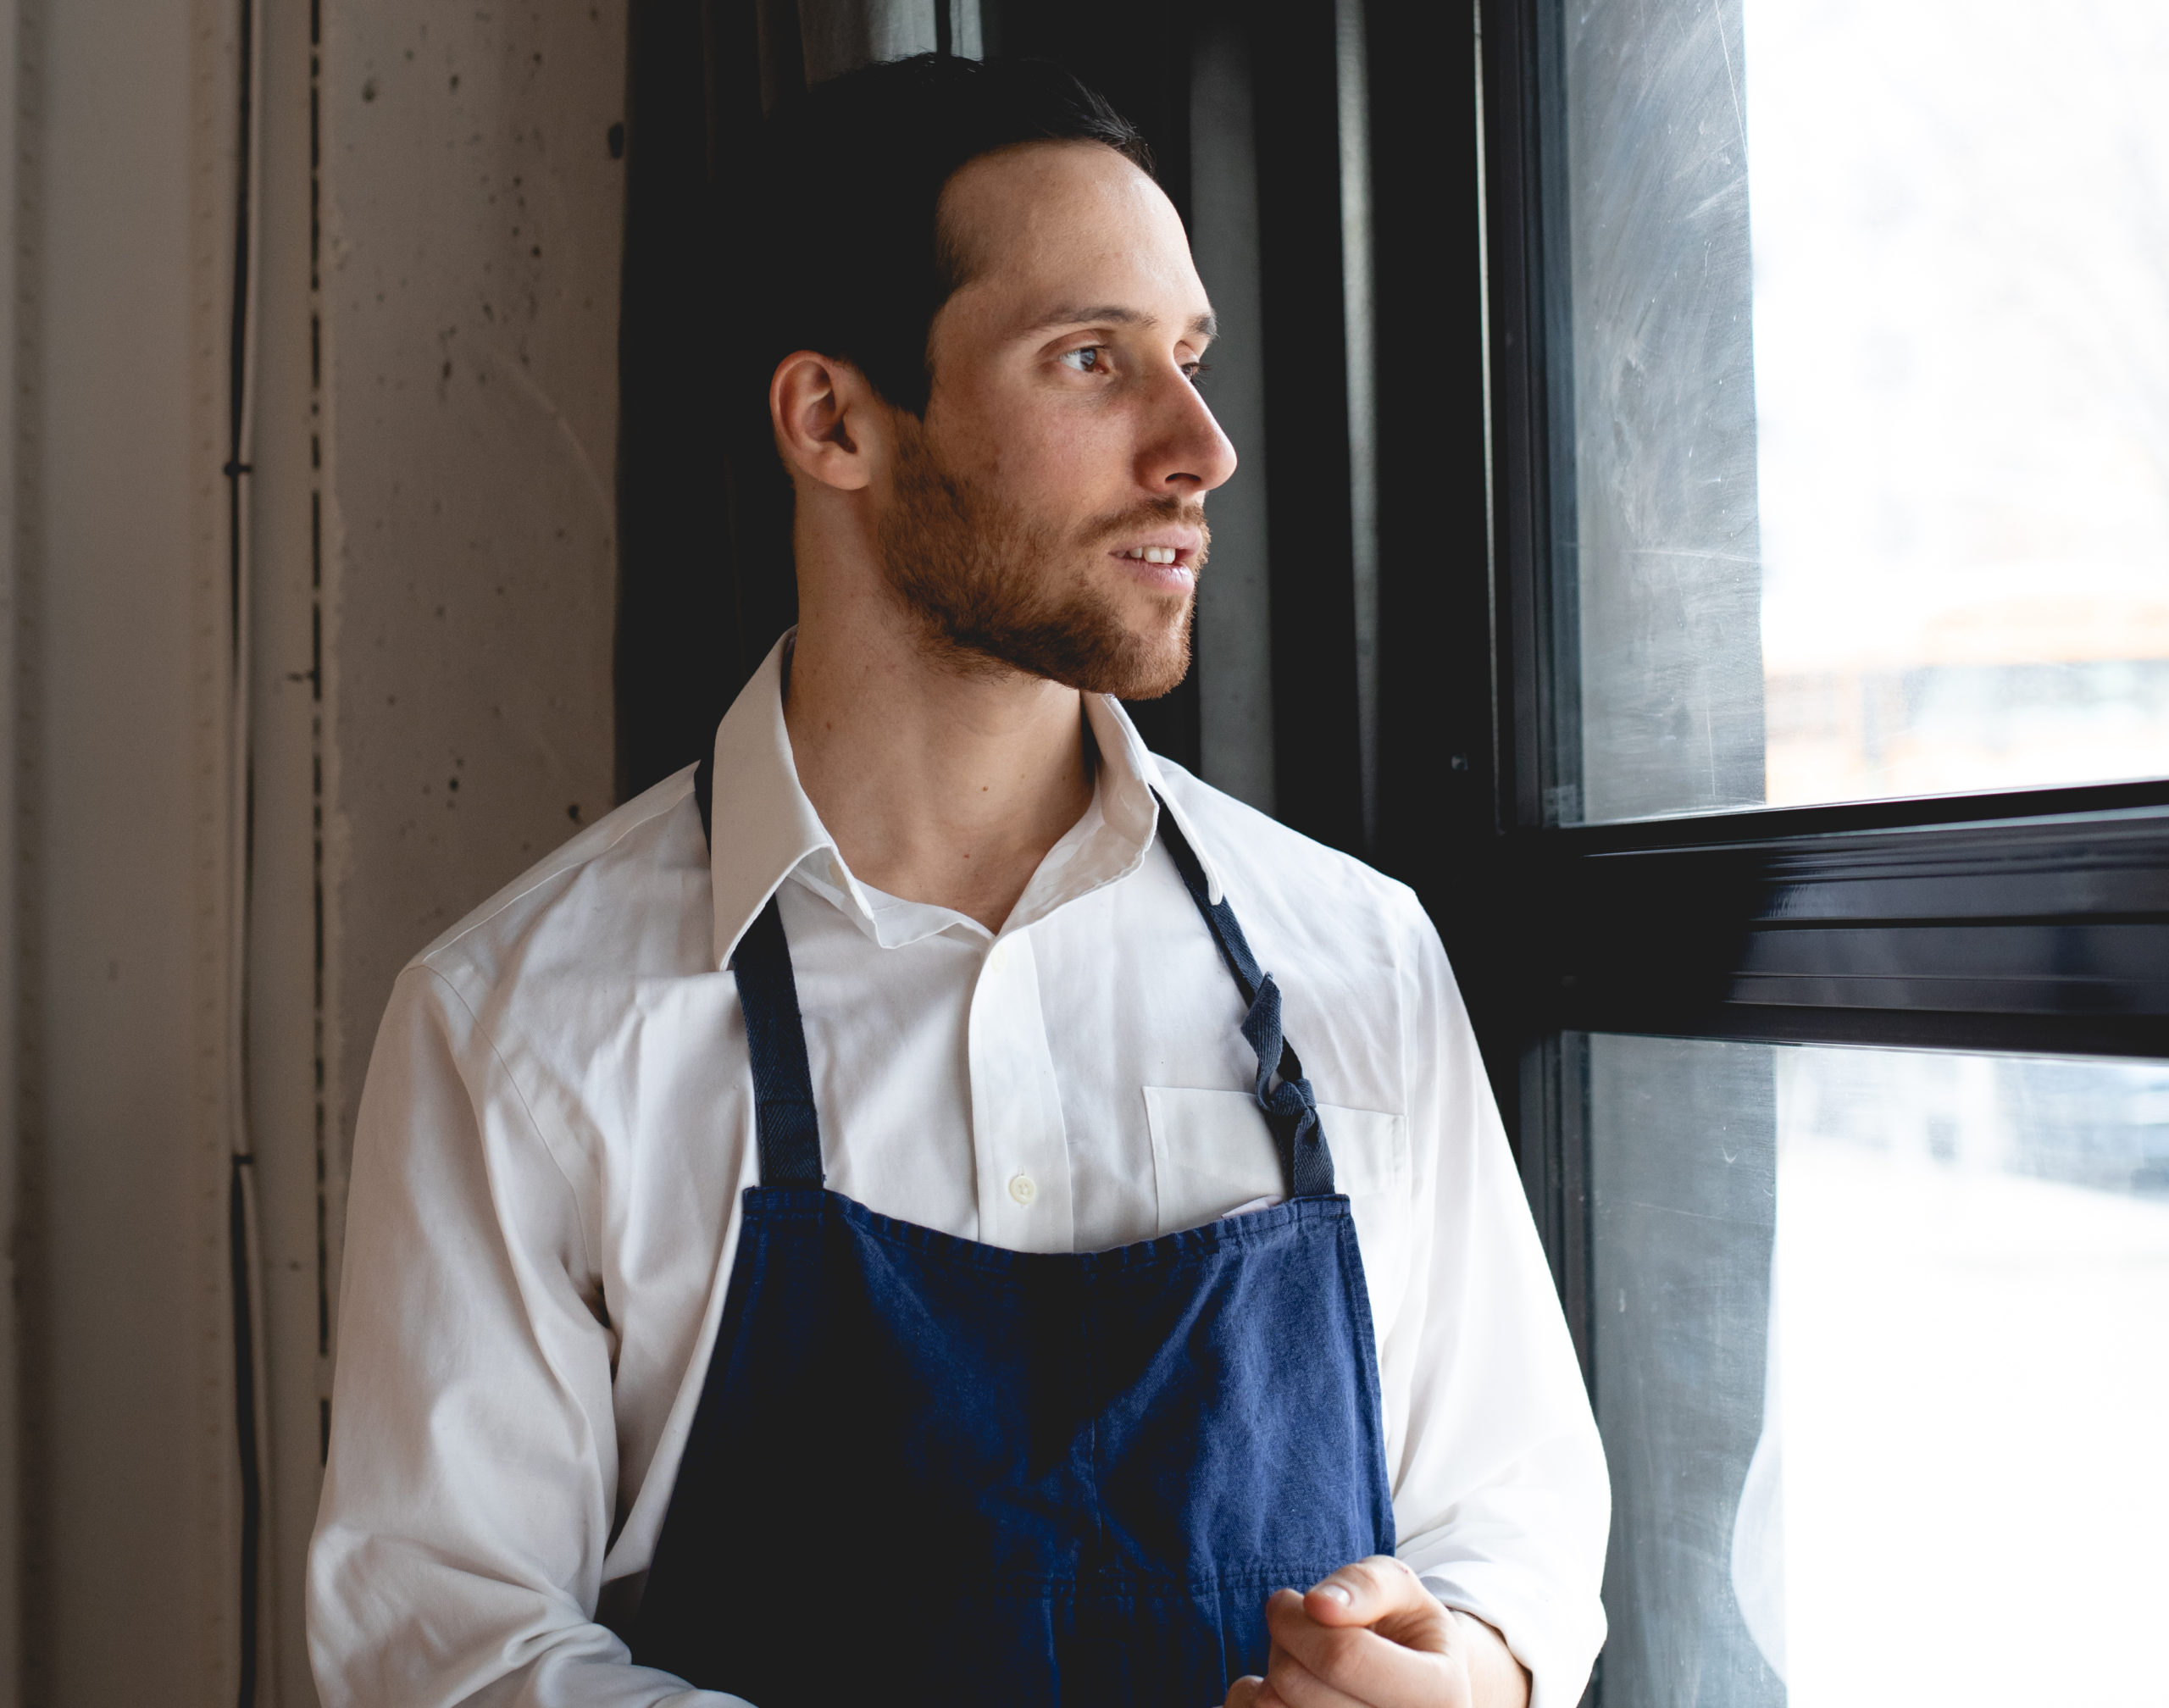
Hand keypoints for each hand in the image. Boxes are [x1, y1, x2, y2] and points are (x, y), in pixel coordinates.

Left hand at [1222, 1556, 1528, 1707]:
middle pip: (1298, 1686)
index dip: (1297, 1620)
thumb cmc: (1403, 1632)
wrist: (1414, 1685)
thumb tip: (1319, 1604)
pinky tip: (1279, 1687)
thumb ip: (1366, 1584)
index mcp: (1438, 1694)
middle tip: (1294, 1625)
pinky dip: (1252, 1697)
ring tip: (1300, 1658)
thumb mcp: (1402, 1591)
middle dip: (1283, 1642)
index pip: (1343, 1658)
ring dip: (1273, 1672)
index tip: (1284, 1598)